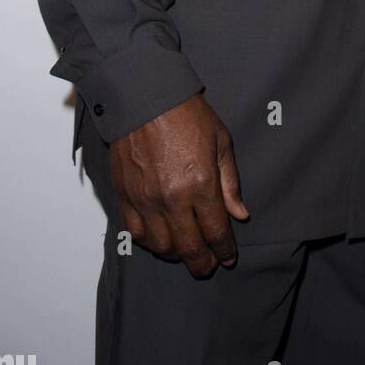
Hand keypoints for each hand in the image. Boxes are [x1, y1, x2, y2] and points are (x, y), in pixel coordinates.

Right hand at [110, 94, 249, 277]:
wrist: (145, 98)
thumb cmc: (187, 115)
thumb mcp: (221, 142)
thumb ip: (230, 183)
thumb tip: (240, 214)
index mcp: (201, 184)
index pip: (216, 232)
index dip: (225, 250)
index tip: (228, 257)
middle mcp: (172, 198)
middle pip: (189, 248)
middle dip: (202, 263)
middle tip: (208, 266)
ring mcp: (146, 199)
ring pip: (161, 246)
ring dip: (176, 255)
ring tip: (185, 252)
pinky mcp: (125, 196)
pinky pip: (135, 233)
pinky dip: (149, 243)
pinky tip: (159, 240)